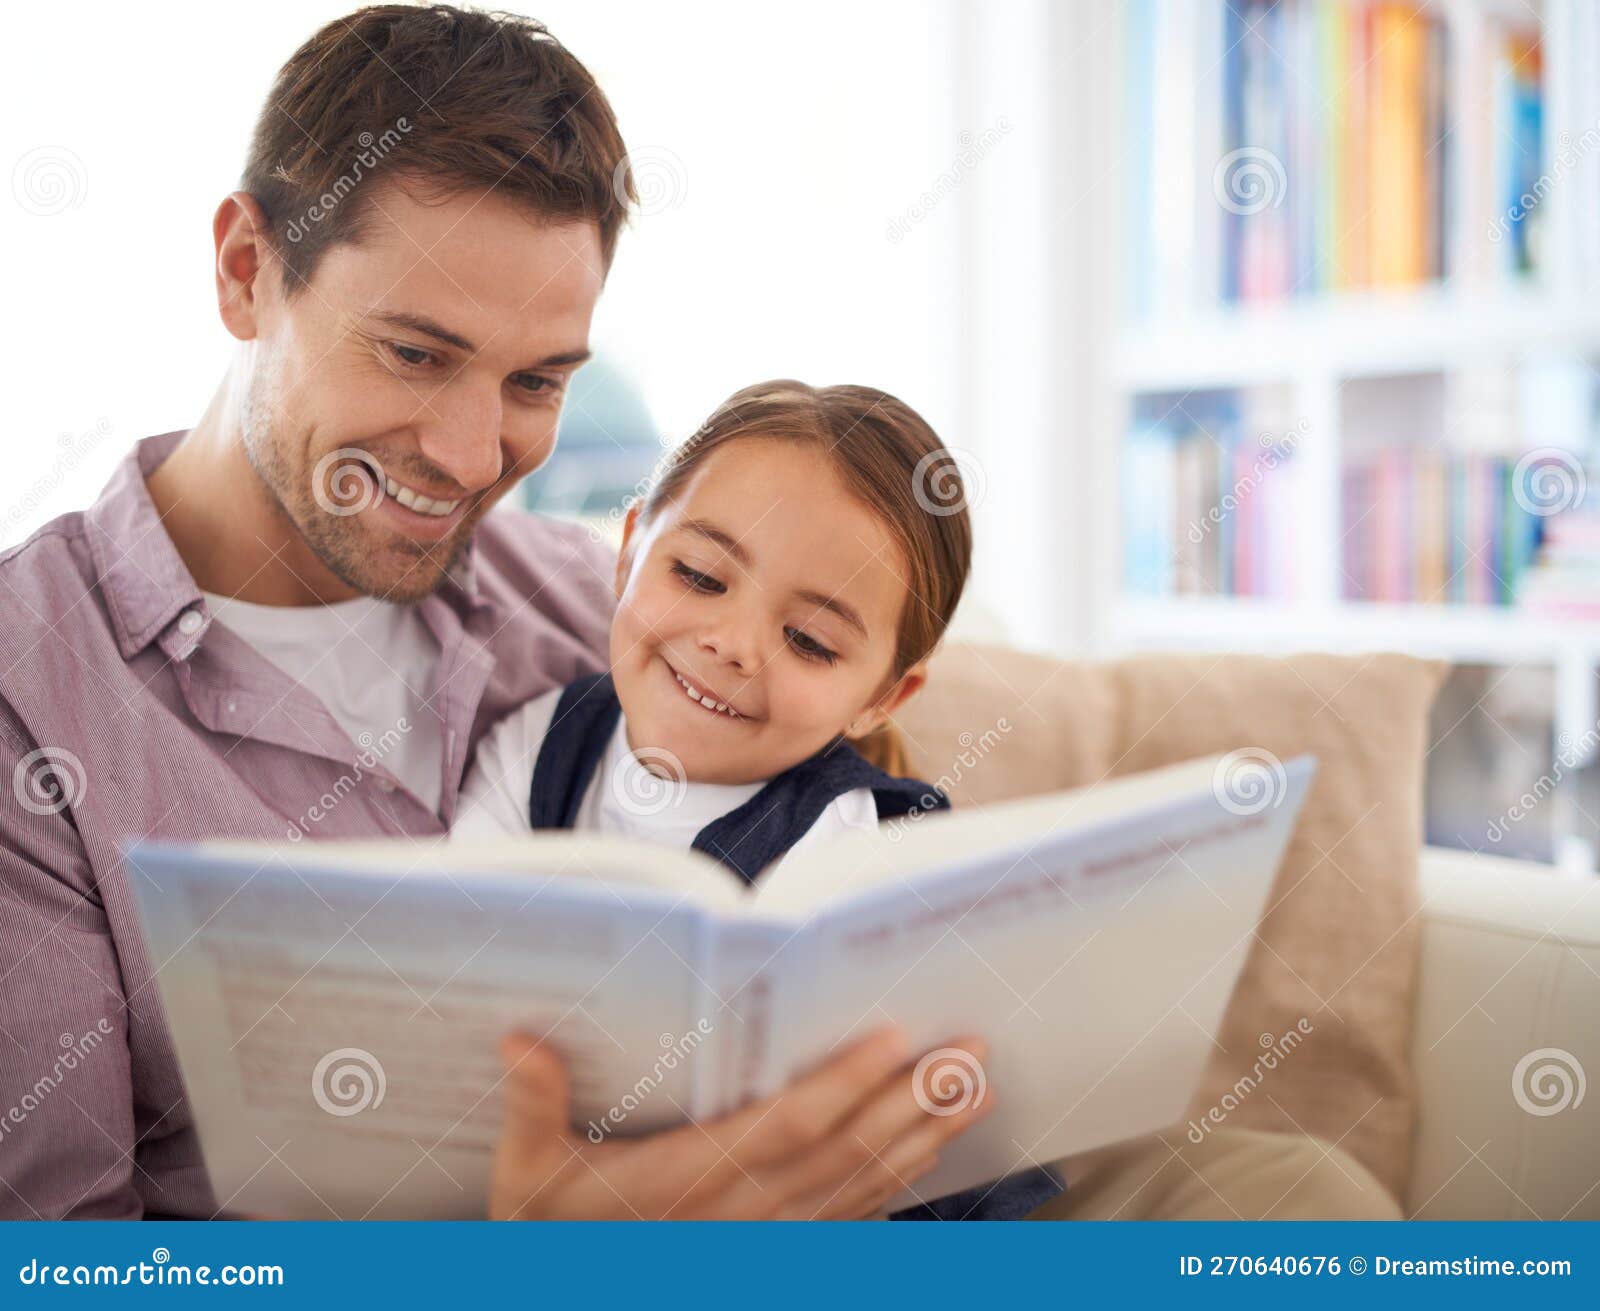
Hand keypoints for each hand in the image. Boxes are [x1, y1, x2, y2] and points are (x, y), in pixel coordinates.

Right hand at [488, 1027, 992, 1218]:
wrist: (573, 1295)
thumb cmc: (558, 1244)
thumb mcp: (527, 1182)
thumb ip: (534, 1109)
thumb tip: (521, 1043)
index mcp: (690, 1184)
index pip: (784, 1130)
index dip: (842, 1088)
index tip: (891, 1043)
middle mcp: (743, 1215)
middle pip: (846, 1152)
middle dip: (913, 1100)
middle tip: (969, 1055)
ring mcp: (769, 1241)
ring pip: (863, 1184)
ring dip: (924, 1135)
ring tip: (973, 1091)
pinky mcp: (779, 1256)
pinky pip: (853, 1219)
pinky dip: (899, 1183)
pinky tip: (930, 1153)